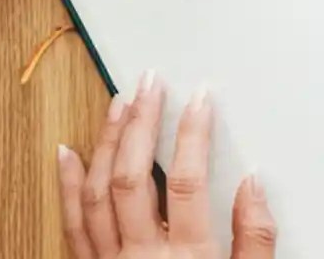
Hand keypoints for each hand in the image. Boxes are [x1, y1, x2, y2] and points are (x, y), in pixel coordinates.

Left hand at [57, 72, 276, 258]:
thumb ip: (255, 240)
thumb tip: (253, 183)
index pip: (185, 181)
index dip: (191, 133)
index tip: (199, 96)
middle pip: (132, 177)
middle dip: (141, 123)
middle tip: (150, 82)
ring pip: (98, 192)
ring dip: (106, 141)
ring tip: (118, 102)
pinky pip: (72, 224)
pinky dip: (68, 185)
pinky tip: (68, 152)